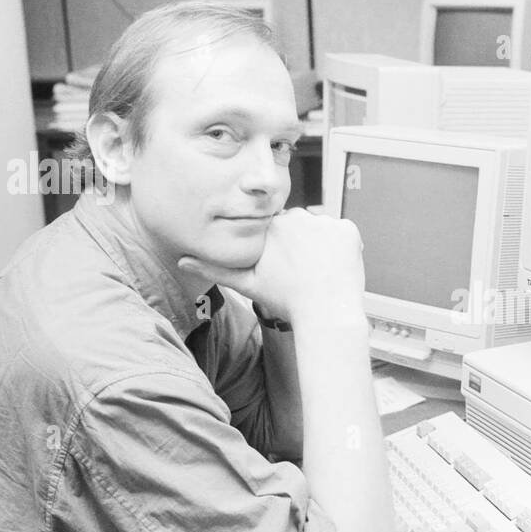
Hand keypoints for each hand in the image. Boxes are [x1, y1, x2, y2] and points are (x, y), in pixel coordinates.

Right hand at [178, 208, 365, 326]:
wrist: (326, 314)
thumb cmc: (286, 301)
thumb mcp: (247, 285)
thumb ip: (215, 270)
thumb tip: (182, 262)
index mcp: (271, 226)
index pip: (276, 228)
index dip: (281, 248)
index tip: (287, 266)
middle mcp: (296, 217)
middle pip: (299, 226)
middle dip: (301, 244)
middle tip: (304, 272)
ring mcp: (325, 222)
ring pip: (320, 229)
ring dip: (320, 244)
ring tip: (319, 271)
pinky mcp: (348, 229)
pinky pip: (342, 233)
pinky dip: (341, 247)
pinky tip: (334, 267)